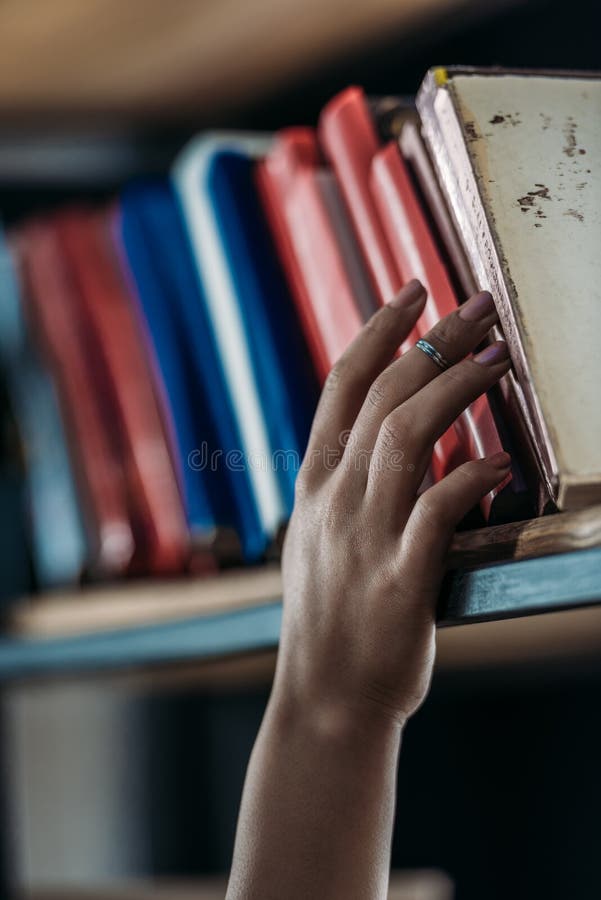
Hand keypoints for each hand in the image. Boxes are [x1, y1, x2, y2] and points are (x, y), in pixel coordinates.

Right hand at [276, 280, 510, 729]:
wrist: (325, 698)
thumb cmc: (331, 616)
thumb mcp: (316, 538)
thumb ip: (343, 486)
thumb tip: (382, 440)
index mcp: (313, 484)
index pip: (341, 386)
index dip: (379, 331)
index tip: (413, 291)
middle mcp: (333, 500)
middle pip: (385, 397)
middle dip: (435, 344)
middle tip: (480, 310)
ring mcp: (363, 538)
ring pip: (407, 439)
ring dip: (457, 391)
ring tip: (498, 361)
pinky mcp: (399, 581)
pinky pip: (436, 513)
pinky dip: (471, 479)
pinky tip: (503, 462)